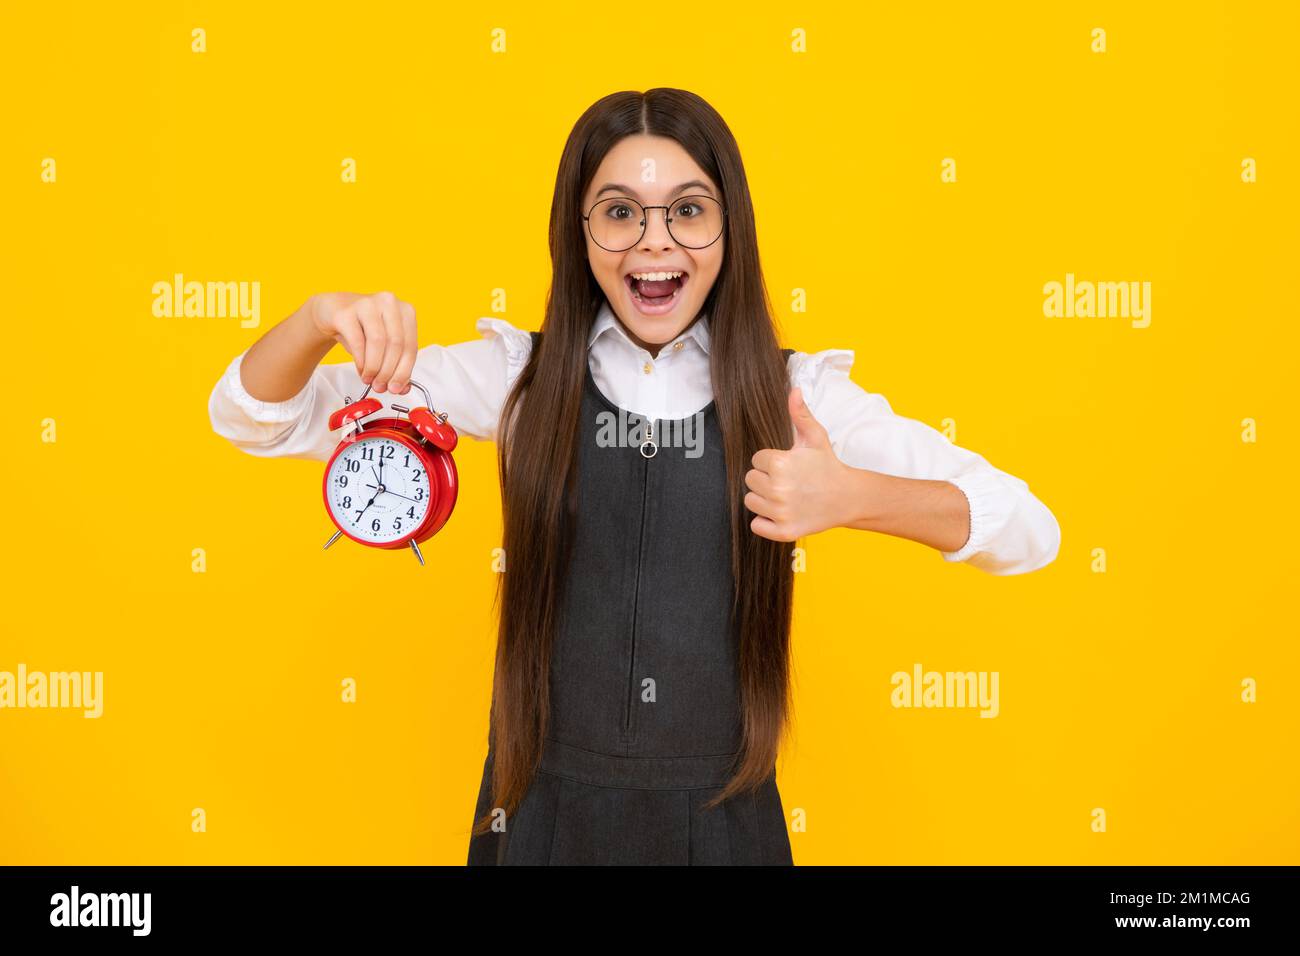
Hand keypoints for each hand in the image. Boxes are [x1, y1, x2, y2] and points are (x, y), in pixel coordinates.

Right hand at [310, 291, 417, 394]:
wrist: (334, 311)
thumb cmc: (363, 328)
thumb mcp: (384, 346)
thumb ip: (396, 365)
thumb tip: (402, 388)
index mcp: (405, 310)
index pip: (411, 346)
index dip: (404, 371)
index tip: (396, 388)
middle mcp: (389, 302)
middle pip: (396, 344)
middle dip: (388, 371)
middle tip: (380, 386)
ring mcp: (367, 304)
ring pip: (378, 342)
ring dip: (374, 367)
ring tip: (369, 379)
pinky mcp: (346, 312)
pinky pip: (357, 341)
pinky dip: (361, 361)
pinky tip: (361, 370)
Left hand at [745, 387, 861, 541]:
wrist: (847, 497)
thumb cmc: (828, 466)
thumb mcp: (815, 437)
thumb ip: (800, 414)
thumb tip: (793, 391)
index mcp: (780, 464)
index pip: (756, 460)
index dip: (770, 461)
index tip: (788, 465)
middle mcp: (778, 489)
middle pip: (750, 480)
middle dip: (765, 479)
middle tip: (787, 480)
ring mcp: (780, 512)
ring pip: (751, 501)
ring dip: (764, 499)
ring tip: (786, 495)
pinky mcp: (784, 531)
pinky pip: (756, 525)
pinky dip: (765, 521)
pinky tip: (781, 512)